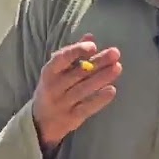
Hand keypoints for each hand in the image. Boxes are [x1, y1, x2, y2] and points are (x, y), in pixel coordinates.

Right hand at [32, 34, 121, 150]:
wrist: (40, 121)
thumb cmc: (53, 88)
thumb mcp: (56, 71)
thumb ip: (73, 54)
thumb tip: (90, 36)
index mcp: (49, 72)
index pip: (61, 59)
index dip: (77, 51)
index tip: (93, 46)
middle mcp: (53, 87)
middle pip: (78, 73)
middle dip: (98, 62)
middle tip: (115, 53)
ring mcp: (62, 104)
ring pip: (84, 89)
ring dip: (102, 78)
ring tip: (118, 67)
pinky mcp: (72, 118)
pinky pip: (87, 108)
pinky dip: (99, 99)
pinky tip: (112, 90)